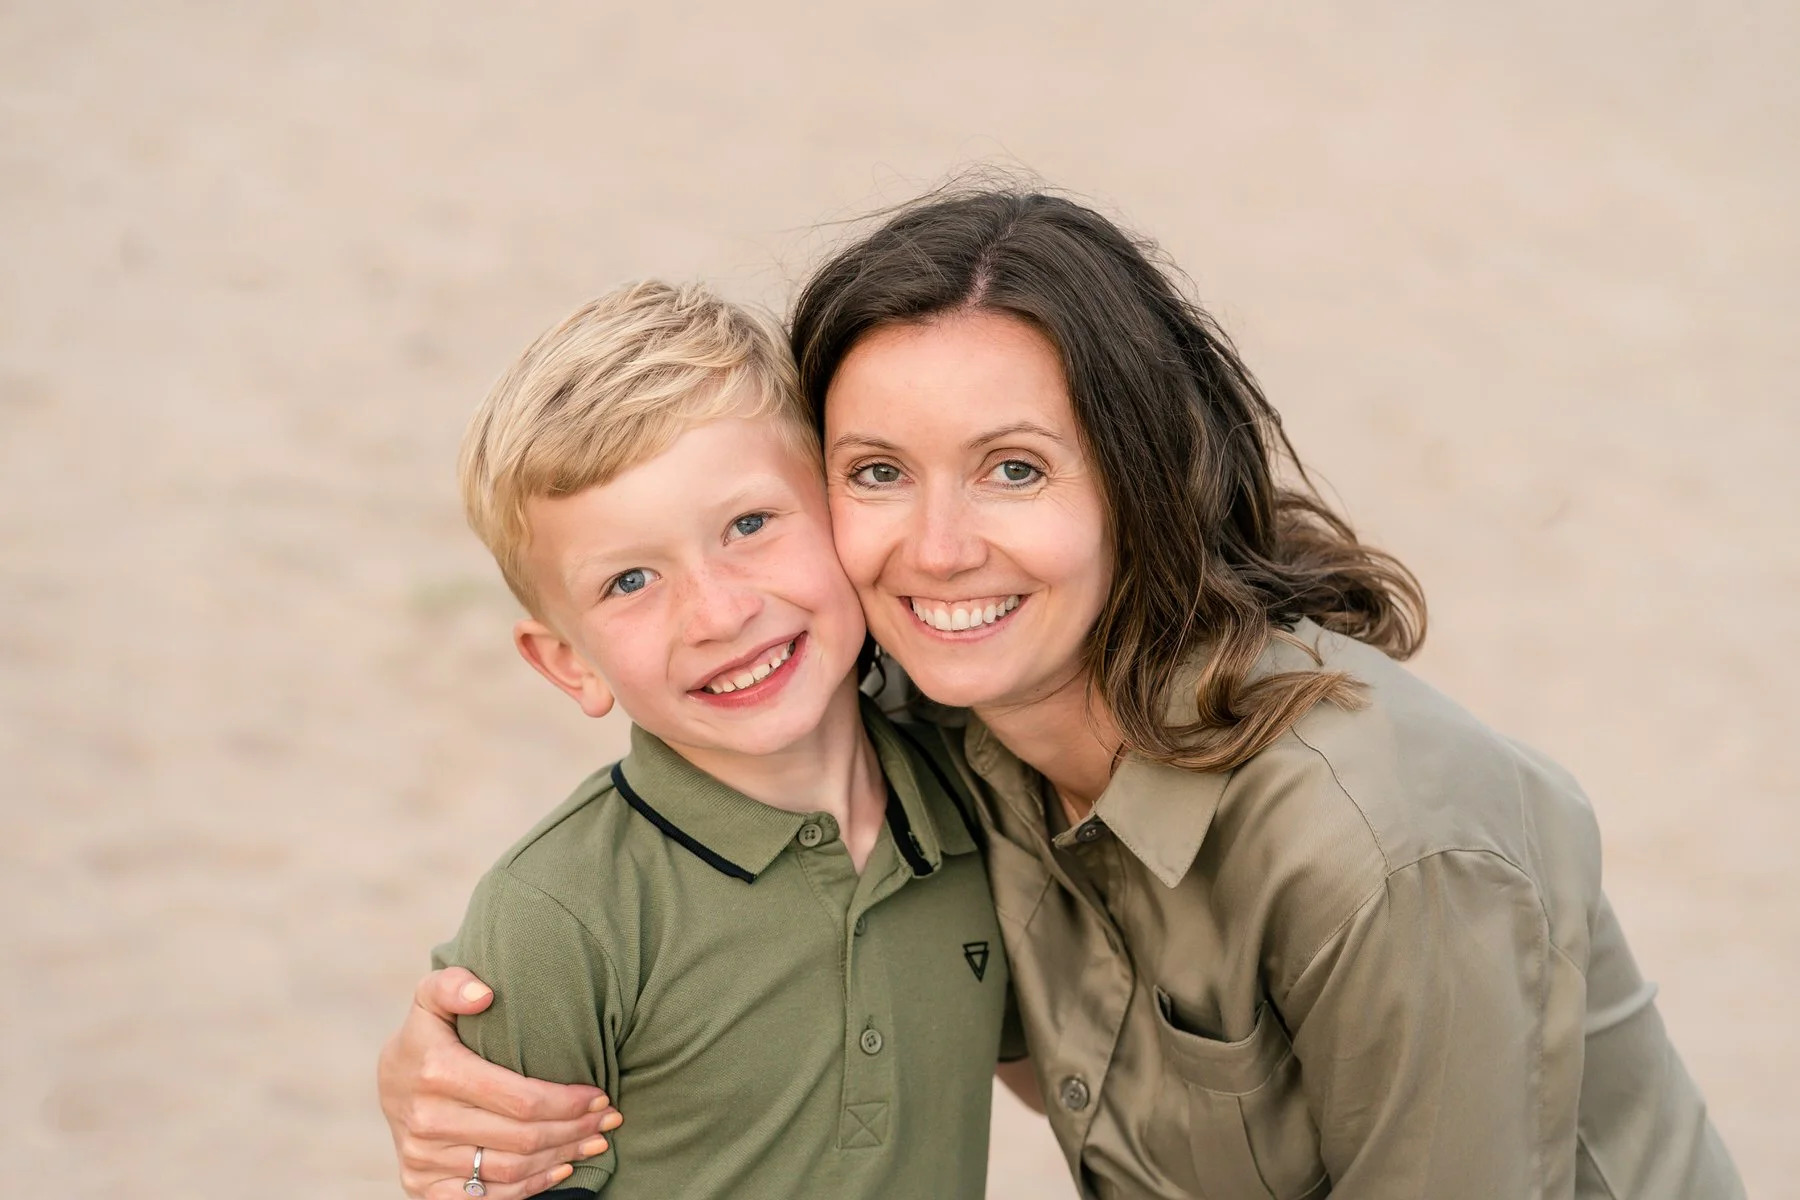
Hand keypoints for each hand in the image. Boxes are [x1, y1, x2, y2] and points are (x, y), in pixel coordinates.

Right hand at [377, 967, 622, 1198]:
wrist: (388, 1082)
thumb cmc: (428, 1034)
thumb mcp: (431, 997)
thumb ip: (452, 984)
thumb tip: (484, 994)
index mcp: (437, 1073)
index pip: (521, 1099)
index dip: (568, 1102)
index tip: (600, 1095)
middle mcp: (427, 1121)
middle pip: (523, 1138)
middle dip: (575, 1130)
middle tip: (608, 1119)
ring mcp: (422, 1159)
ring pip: (511, 1170)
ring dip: (561, 1157)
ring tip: (595, 1142)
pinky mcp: (420, 1186)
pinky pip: (486, 1198)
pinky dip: (529, 1188)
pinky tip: (560, 1168)